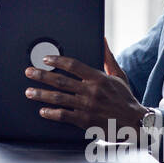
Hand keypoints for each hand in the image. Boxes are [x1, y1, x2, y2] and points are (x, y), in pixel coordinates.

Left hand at [23, 38, 146, 132]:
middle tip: (29, 72)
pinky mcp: (85, 121)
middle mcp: (91, 91)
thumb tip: (102, 39)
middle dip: (41, 76)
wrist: (134, 123)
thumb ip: (107, 57)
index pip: (73, 65)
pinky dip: (51, 113)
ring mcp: (87, 107)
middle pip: (61, 81)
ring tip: (29, 92)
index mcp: (98, 78)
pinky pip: (64, 116)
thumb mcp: (119, 75)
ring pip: (59, 98)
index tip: (45, 59)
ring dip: (41, 94)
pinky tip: (42, 111)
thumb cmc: (125, 99)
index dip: (57, 61)